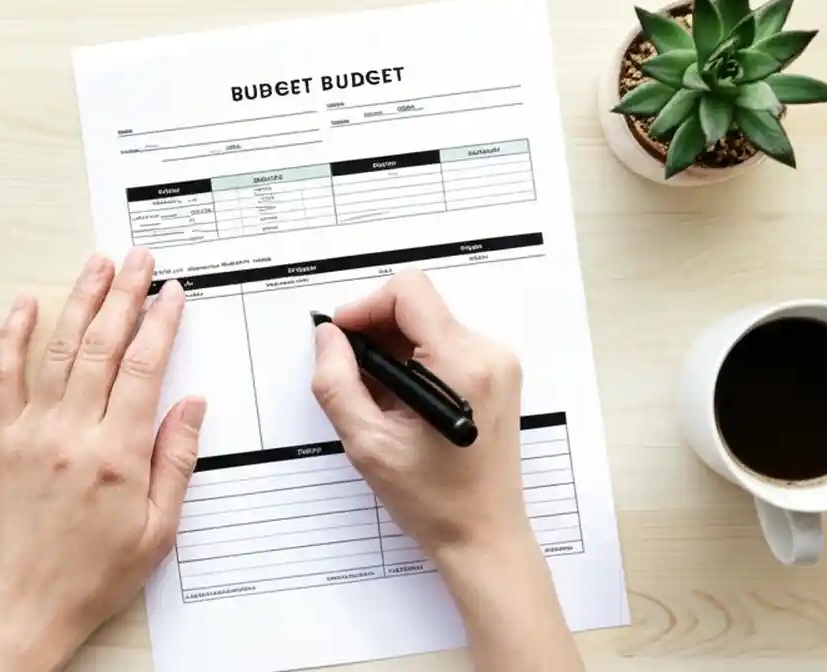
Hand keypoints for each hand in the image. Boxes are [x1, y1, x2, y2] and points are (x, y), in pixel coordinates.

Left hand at [0, 250, 204, 671]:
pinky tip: (25, 304)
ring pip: (58, 349)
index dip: (161, 323)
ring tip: (97, 266)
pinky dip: (12, 336)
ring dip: (80, 301)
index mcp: (117, 454)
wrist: (23, 605)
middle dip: (125, 295)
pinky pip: (3, 376)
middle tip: (138, 259)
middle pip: (103, 345)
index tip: (172, 294)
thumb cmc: (93, 575)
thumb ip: (176, 460)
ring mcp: (32, 432)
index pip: (145, 368)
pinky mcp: (1, 440)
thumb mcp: (158, 529)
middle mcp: (73, 433)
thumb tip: (192, 404)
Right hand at [310, 270, 530, 562]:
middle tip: (353, 376)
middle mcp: (487, 354)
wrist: (484, 536)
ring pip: (429, 325)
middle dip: (376, 332)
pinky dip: (415, 361)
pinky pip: (446, 345)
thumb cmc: (434, 500)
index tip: (342, 339)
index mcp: (461, 364)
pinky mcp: (497, 376)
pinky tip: (401, 403)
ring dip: (394, 350)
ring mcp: (498, 364)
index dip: (366, 307)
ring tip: (378, 399)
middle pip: (418, 306)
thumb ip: (338, 382)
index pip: (409, 291)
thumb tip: (328, 337)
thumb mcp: (367, 444)